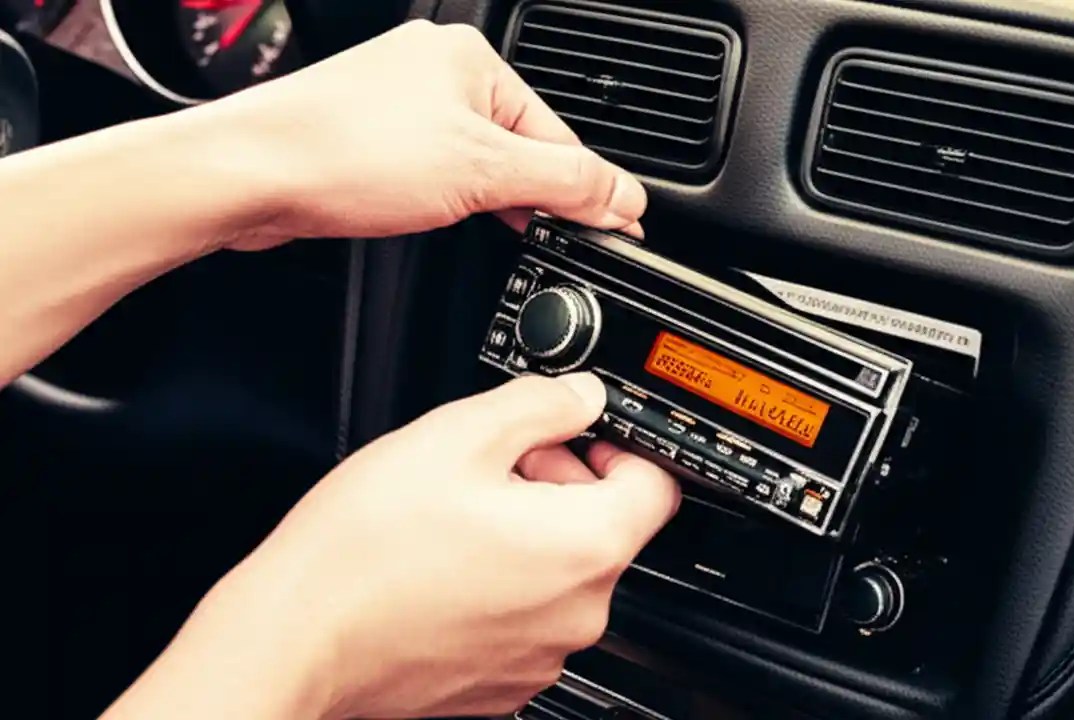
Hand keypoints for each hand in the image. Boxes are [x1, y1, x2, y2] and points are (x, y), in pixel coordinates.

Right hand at [101, 374, 679, 719]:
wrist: (295, 639)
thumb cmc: (364, 548)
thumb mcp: (457, 435)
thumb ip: (542, 404)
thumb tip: (583, 396)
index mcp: (586, 545)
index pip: (657, 483)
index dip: (616, 446)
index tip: (575, 436)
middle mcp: (579, 612)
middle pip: (606, 528)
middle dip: (560, 486)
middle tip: (492, 468)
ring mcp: (541, 655)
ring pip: (563, 573)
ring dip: (528, 536)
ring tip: (455, 518)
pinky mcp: (503, 683)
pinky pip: (526, 618)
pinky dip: (501, 587)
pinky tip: (443, 565)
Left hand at [197, 19, 646, 248]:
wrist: (247, 177)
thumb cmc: (344, 154)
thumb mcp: (481, 172)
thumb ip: (564, 183)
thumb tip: (622, 196)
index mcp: (471, 57)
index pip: (559, 132)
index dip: (585, 189)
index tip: (611, 230)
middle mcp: (436, 71)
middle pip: (520, 146)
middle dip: (532, 196)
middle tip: (547, 240)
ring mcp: (401, 105)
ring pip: (478, 162)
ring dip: (491, 201)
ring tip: (483, 228)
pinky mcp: (374, 139)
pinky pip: (438, 170)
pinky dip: (451, 200)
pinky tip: (444, 219)